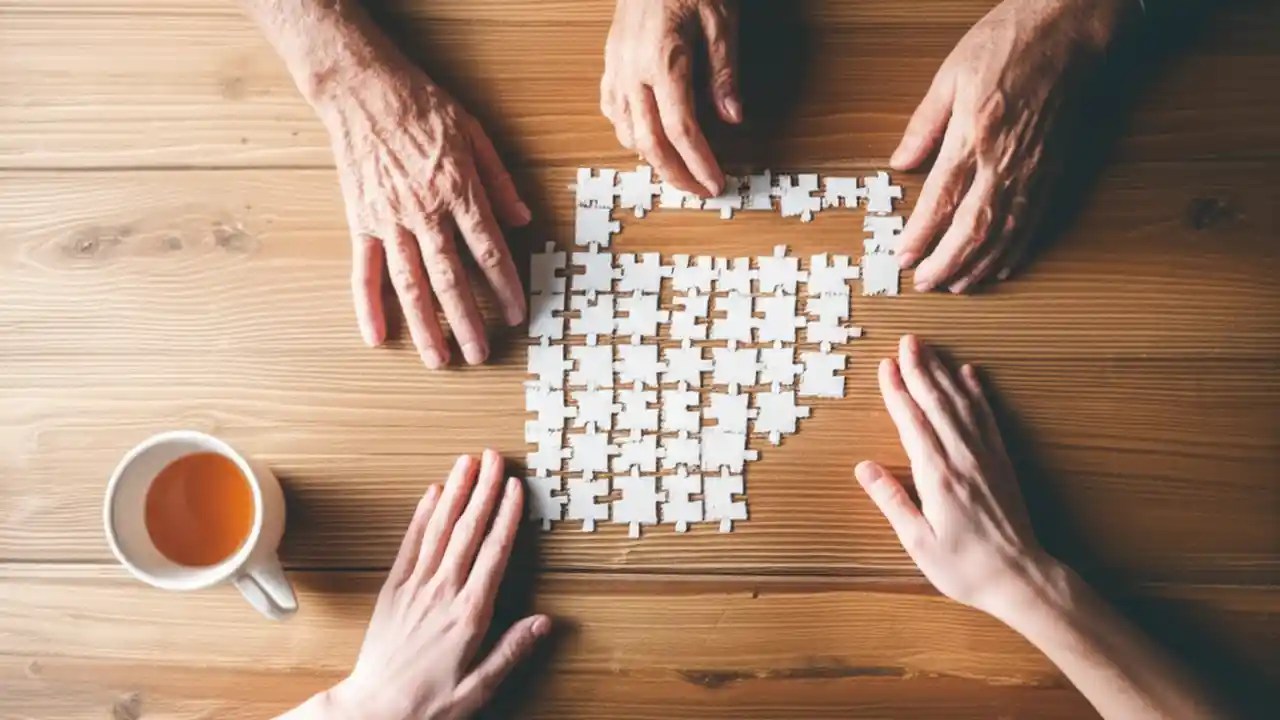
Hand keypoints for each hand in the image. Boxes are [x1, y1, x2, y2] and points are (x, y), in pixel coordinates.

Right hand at [318, 60, 530, 367]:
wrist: (363, 90)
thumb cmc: (422, 106)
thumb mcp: (475, 133)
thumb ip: (500, 181)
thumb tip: (524, 220)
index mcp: (458, 190)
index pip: (489, 251)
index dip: (506, 287)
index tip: (517, 314)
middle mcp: (424, 211)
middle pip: (450, 278)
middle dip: (468, 321)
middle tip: (481, 354)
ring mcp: (389, 220)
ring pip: (409, 285)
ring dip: (425, 326)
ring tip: (439, 359)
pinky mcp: (361, 222)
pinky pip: (365, 271)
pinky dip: (368, 306)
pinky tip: (377, 337)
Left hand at [324, 451, 549, 719]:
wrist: (374, 709)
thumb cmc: (428, 703)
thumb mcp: (479, 687)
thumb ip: (511, 651)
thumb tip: (544, 622)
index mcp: (468, 615)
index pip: (493, 554)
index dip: (506, 516)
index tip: (515, 487)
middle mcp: (442, 593)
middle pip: (468, 530)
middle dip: (483, 489)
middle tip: (494, 457)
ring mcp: (415, 587)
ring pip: (439, 529)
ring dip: (455, 492)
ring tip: (467, 462)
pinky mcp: (393, 589)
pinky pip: (410, 544)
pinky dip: (422, 515)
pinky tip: (432, 493)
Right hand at [601, 0, 740, 195]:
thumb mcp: (722, 19)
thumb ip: (725, 72)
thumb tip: (732, 117)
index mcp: (663, 58)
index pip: (681, 129)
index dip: (699, 163)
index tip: (715, 183)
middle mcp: (632, 68)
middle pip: (649, 141)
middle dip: (675, 174)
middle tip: (698, 191)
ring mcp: (615, 66)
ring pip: (624, 130)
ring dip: (650, 157)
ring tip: (677, 169)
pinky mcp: (609, 60)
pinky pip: (611, 108)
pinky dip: (627, 131)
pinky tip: (644, 137)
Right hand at [855, 335, 1062, 618]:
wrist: (1020, 578)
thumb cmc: (964, 567)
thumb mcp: (918, 542)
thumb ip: (891, 500)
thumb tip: (863, 467)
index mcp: (937, 476)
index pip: (912, 422)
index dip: (897, 391)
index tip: (885, 365)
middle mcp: (962, 458)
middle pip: (936, 403)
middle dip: (919, 369)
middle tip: (906, 341)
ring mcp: (985, 457)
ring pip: (961, 404)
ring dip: (943, 373)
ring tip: (928, 350)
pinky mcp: (1002, 462)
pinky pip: (988, 418)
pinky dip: (977, 393)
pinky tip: (970, 375)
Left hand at [891, 0, 1131, 292]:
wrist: (1068, 31)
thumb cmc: (1008, 44)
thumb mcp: (949, 76)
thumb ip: (923, 125)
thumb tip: (900, 162)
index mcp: (974, 135)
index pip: (941, 200)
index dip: (921, 236)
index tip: (904, 258)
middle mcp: (1005, 160)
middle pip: (973, 228)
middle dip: (947, 263)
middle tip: (926, 283)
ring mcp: (1034, 169)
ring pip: (1005, 233)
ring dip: (979, 266)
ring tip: (957, 285)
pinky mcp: (1056, 170)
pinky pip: (1034, 221)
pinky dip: (1015, 250)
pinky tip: (1000, 266)